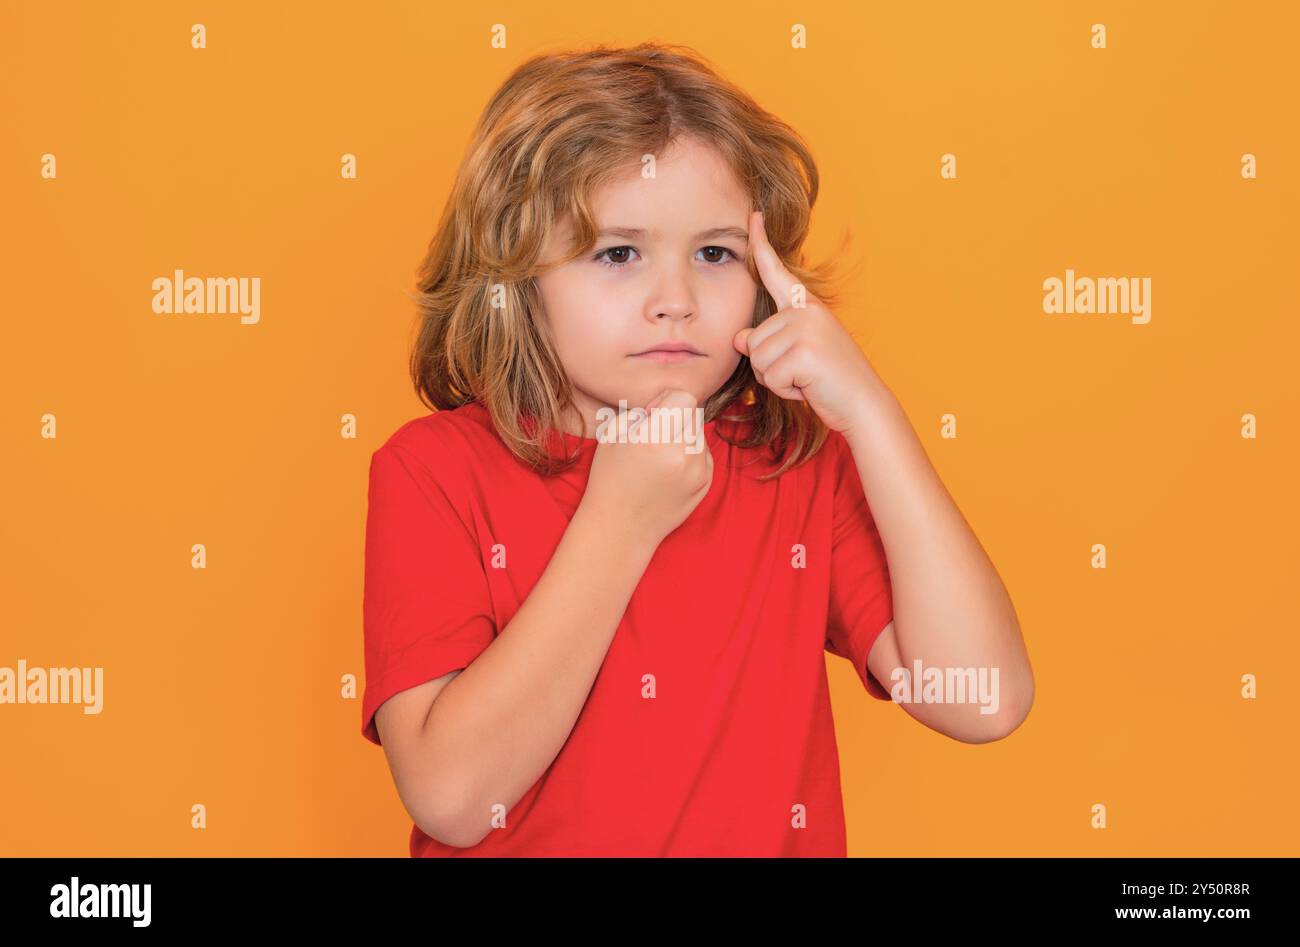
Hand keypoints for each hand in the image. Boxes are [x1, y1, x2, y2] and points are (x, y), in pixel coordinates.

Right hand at [580, 388, 713, 548]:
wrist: (621, 528)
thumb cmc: (610, 479)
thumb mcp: (612, 435)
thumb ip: (641, 411)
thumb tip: (664, 402)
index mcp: (655, 440)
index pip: (683, 397)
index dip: (666, 401)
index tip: (652, 416)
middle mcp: (682, 455)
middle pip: (693, 413)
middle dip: (676, 416)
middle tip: (655, 435)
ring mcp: (698, 471)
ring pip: (699, 432)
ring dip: (683, 435)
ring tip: (661, 455)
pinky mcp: (706, 483)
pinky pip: (703, 452)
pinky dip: (690, 454)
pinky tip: (669, 470)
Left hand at [733, 210, 887, 434]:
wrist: (863, 404)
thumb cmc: (829, 382)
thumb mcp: (795, 355)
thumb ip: (768, 342)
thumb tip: (739, 339)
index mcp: (806, 306)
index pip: (777, 272)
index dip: (761, 246)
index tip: (754, 215)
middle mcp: (806, 311)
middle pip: (752, 338)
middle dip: (769, 365)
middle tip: (802, 371)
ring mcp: (807, 328)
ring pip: (757, 358)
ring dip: (776, 378)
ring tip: (806, 378)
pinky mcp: (804, 351)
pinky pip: (769, 376)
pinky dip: (785, 390)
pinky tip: (809, 386)